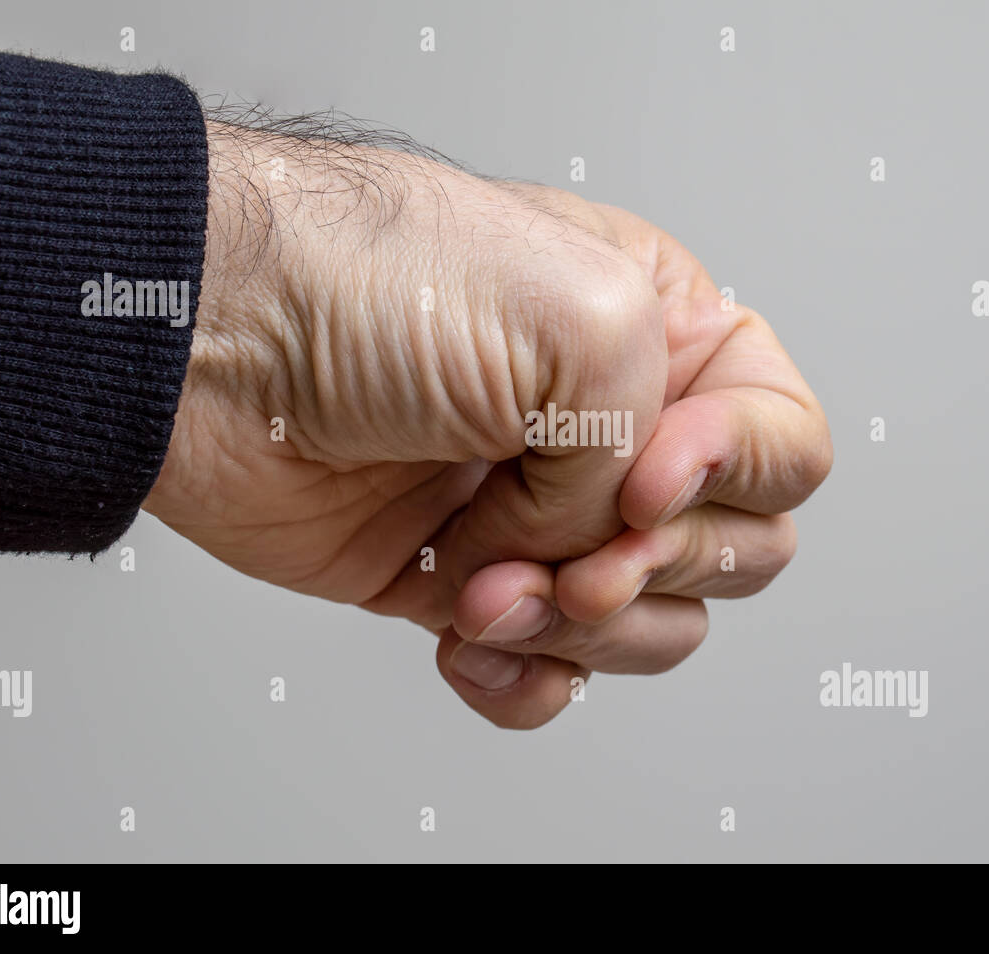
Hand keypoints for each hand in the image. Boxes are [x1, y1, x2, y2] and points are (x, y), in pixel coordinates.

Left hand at [143, 121, 830, 726]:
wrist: (207, 348)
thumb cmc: (365, 283)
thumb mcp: (574, 309)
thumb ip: (646, 433)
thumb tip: (606, 533)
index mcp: (659, 336)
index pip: (782, 439)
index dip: (733, 475)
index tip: (642, 477)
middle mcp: (611, 429)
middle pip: (735, 547)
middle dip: (655, 567)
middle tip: (575, 553)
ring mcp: (541, 511)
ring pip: (650, 622)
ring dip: (578, 626)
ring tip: (483, 584)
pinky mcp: (465, 580)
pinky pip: (552, 668)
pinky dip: (525, 676)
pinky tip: (465, 636)